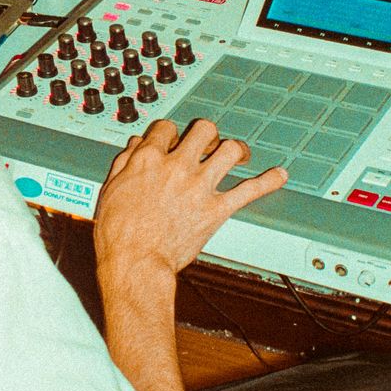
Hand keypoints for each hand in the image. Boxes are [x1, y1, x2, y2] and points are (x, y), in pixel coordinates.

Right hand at [92, 119, 286, 278]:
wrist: (134, 262)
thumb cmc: (118, 233)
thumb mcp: (110, 189)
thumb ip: (125, 163)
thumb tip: (136, 147)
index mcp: (149, 159)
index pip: (167, 128)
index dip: (171, 132)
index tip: (174, 139)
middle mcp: (178, 166)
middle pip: (204, 130)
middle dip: (208, 134)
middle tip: (209, 144)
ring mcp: (200, 186)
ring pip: (230, 150)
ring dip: (237, 149)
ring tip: (240, 153)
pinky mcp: (216, 209)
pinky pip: (249, 191)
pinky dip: (268, 182)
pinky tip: (279, 175)